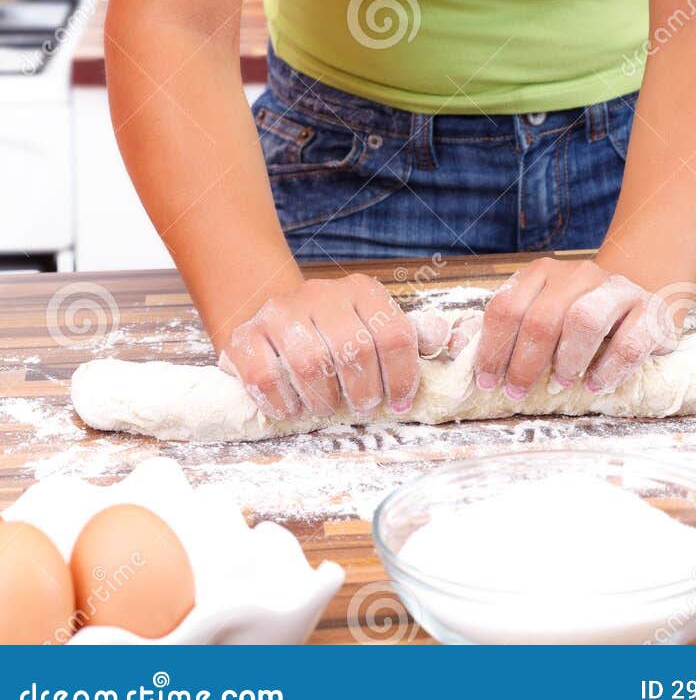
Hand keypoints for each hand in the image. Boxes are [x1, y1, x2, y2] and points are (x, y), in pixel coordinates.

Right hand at [217, 275, 447, 420]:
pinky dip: (282, 403)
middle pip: (354, 350)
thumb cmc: (331, 332)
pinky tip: (292, 409)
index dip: (402, 376)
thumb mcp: (371, 325)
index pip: (394, 333)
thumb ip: (408, 335)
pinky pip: (265, 377)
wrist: (267, 313)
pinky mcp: (245, 335)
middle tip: (361, 407)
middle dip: (363, 391)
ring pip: (310, 364)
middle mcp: (322, 294)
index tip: (399, 403)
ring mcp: (281, 312)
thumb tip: (447, 340)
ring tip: (326, 408)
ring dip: (323, 400)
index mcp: (361, 290)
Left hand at [470, 258, 678, 399]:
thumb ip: (500, 329)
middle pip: (541, 318)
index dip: (492, 348)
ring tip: (559, 383)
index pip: (506, 306)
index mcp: (543, 274)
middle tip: (517, 393)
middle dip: (523, 363)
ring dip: (566, 360)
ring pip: (583, 320)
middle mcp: (579, 275)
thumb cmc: (578, 319)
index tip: (486, 382)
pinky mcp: (651, 312)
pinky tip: (596, 383)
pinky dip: (609, 368)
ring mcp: (617, 290)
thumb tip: (452, 346)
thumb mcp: (538, 315)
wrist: (643, 300)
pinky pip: (629, 341)